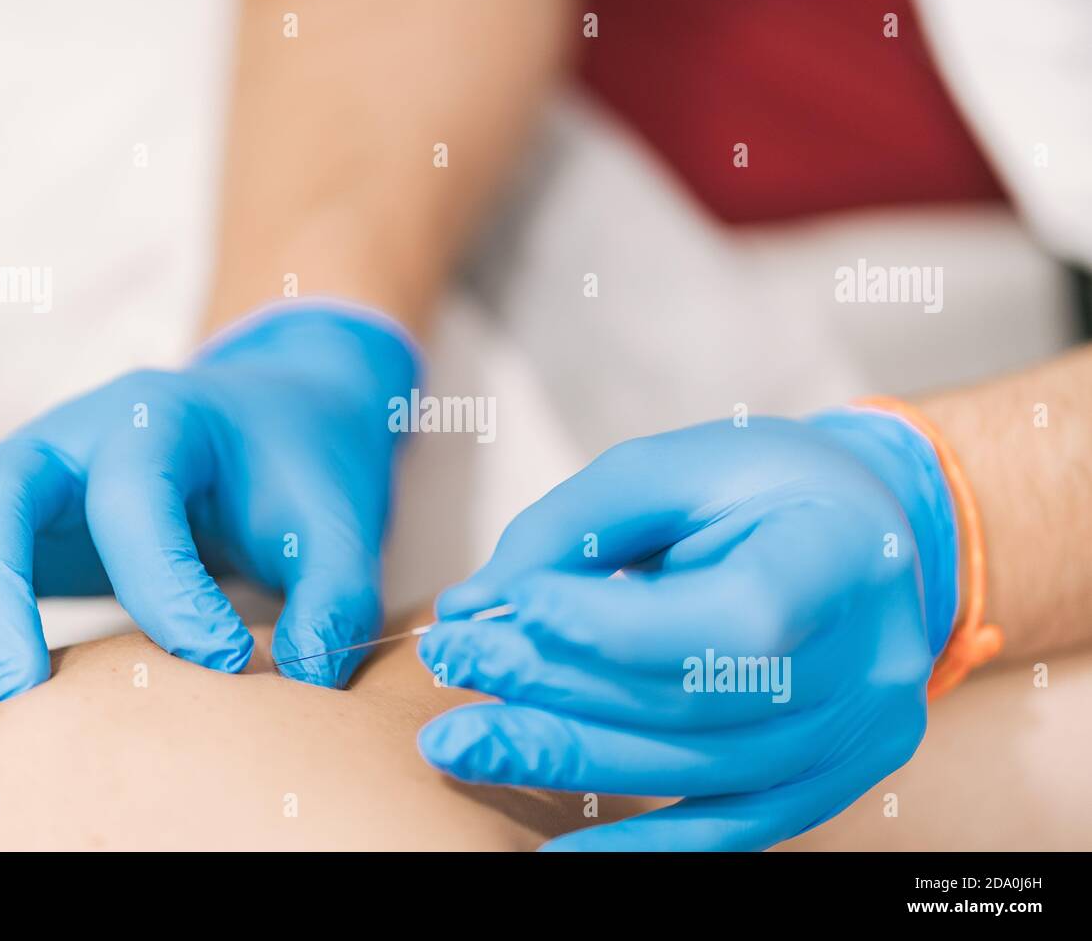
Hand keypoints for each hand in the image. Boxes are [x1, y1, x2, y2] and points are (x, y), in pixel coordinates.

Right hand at [0, 302, 417, 704]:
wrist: (275, 419)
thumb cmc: (301, 467)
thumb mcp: (338, 520)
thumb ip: (335, 595)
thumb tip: (303, 676)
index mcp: (159, 417)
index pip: (133, 500)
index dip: (168, 592)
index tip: (223, 665)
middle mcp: (77, 435)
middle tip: (21, 699)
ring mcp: (37, 473)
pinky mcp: (20, 521)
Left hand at [417, 410, 955, 849]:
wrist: (860, 532)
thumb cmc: (757, 484)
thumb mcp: (675, 466)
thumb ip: (575, 527)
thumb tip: (470, 607)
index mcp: (843, 558)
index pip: (736, 618)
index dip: (620, 626)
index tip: (515, 605)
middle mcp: (868, 665)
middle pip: (694, 703)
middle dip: (555, 686)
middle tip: (449, 667)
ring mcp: (855, 741)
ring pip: (693, 773)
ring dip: (563, 756)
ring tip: (458, 741)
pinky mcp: (825, 784)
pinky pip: (726, 832)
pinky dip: (637, 847)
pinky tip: (551, 851)